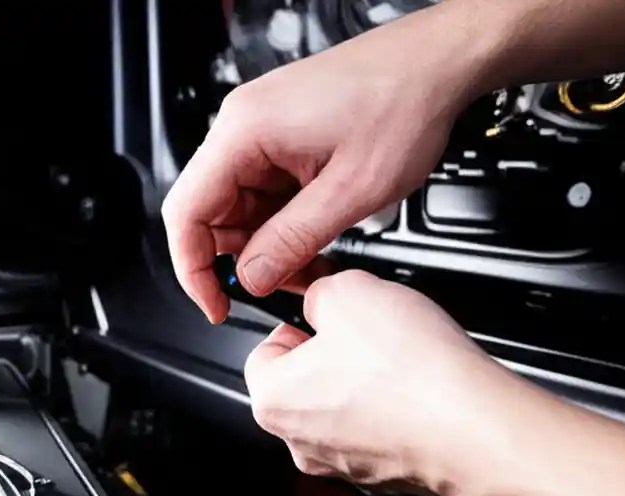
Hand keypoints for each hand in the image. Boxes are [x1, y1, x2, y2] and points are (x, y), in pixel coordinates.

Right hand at [161, 6, 483, 322]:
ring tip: (306, 265)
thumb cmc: (404, 101)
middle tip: (275, 288)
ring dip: (265, 245)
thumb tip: (253, 278)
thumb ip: (293, 240)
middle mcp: (242, 126)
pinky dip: (282, 225)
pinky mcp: (280, 139)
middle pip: (209, 212)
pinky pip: (263, 194)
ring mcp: (260, 132)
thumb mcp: (352, 190)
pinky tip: (311, 240)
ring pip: (238, 208)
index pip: (186, 212)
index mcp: (245, 131)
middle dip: (240, 259)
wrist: (438, 64)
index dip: (194, 269)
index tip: (216, 303)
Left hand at [243, 270, 507, 495]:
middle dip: (334, 353)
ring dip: (366, 382)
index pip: (264, 349)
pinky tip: (419, 389)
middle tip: (369, 335)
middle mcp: (299, 442)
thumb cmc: (410, 372)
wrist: (476, 426)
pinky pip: (379, 431)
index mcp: (271, 401)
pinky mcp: (385, 475)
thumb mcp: (348, 290)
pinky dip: (395, 410)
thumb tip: (321, 299)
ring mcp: (343, 464)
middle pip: (303, 382)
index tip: (327, 316)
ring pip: (342, 407)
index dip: (299, 323)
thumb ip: (319, 292)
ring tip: (400, 362)